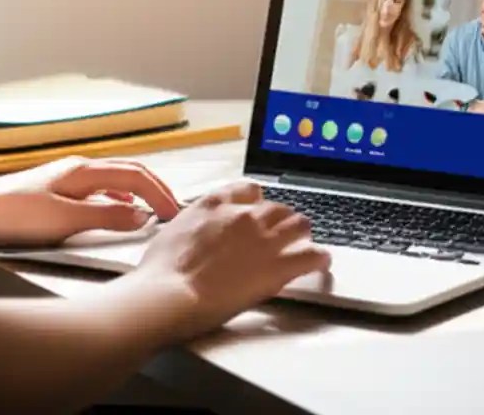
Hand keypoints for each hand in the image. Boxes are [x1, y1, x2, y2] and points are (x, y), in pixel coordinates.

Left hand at [0, 156, 179, 246]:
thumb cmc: (13, 215)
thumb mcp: (64, 220)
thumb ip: (106, 217)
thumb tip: (141, 217)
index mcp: (84, 172)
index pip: (136, 177)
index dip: (160, 194)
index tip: (174, 214)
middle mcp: (79, 169)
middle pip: (130, 172)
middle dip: (156, 189)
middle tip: (173, 209)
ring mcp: (67, 178)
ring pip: (116, 180)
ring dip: (139, 192)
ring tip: (153, 210)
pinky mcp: (57, 190)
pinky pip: (101, 189)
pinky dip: (120, 198)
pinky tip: (119, 212)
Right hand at [131, 180, 330, 340]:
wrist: (169, 293)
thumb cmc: (161, 270)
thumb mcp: (173, 231)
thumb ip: (195, 223)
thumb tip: (198, 230)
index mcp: (217, 204)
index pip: (249, 190)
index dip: (256, 201)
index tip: (257, 209)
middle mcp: (245, 215)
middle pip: (278, 207)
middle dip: (281, 219)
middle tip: (281, 232)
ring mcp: (265, 240)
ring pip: (299, 224)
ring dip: (302, 233)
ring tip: (303, 243)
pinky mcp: (279, 267)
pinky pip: (313, 255)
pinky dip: (320, 258)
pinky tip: (321, 263)